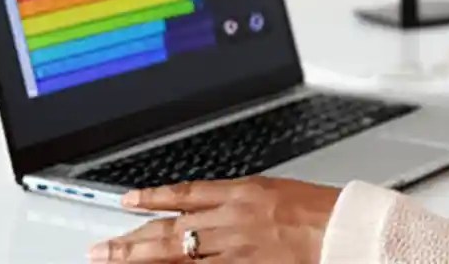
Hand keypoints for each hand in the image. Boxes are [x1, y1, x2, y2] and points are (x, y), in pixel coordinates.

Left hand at [89, 176, 340, 262]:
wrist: (347, 230)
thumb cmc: (324, 211)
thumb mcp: (280, 192)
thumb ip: (244, 201)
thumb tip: (214, 208)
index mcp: (244, 191)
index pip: (186, 193)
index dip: (153, 197)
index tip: (127, 201)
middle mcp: (233, 217)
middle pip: (171, 229)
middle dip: (132, 239)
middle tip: (100, 249)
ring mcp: (236, 247)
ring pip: (177, 255)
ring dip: (140, 260)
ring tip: (112, 262)